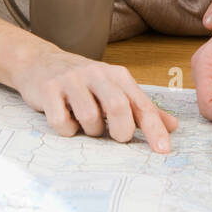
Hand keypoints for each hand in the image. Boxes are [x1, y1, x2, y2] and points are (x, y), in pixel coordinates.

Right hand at [11, 48, 178, 152]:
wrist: (39, 62)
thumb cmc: (83, 82)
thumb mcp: (114, 89)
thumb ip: (141, 108)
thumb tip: (173, 126)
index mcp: (117, 75)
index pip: (141, 104)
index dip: (153, 128)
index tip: (163, 150)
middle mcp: (96, 74)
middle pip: (118, 107)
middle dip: (120, 131)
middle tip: (116, 137)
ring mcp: (71, 80)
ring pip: (89, 118)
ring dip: (90, 131)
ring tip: (85, 123)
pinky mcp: (48, 89)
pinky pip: (61, 122)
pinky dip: (66, 130)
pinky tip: (65, 119)